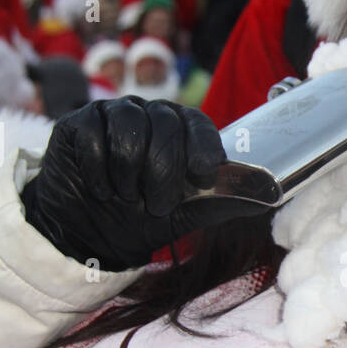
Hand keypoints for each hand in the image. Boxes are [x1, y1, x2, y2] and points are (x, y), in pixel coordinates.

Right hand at [21, 97, 261, 271]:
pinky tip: (102, 188)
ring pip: (128, 126)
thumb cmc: (144, 217)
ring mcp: (112, 114)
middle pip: (164, 123)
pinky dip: (100, 170)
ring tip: (129, 196)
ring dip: (130, 172)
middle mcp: (149, 114)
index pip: (197, 123)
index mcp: (180, 129)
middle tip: (158, 204)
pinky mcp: (78, 123)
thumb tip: (267, 197)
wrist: (92, 233)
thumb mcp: (187, 215)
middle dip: (164, 169)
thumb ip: (222, 201)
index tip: (202, 172)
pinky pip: (93, 135)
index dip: (201, 144)